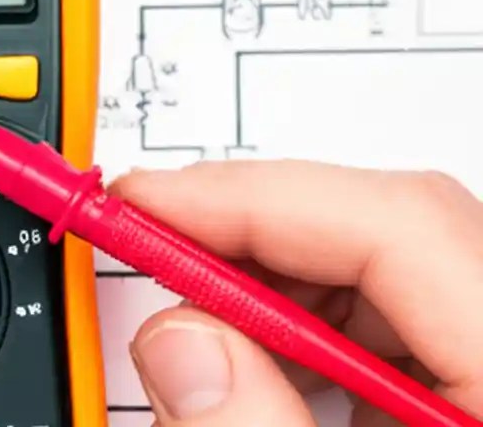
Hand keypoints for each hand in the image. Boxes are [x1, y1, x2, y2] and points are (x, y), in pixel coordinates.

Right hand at [110, 160, 482, 425]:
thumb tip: (181, 342)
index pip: (401, 226)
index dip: (255, 198)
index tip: (145, 206)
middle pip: (392, 231)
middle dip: (250, 235)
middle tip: (147, 246)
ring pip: (386, 269)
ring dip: (271, 282)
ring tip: (188, 311)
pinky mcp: (475, 395)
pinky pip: (394, 323)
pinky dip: (305, 329)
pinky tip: (252, 359)